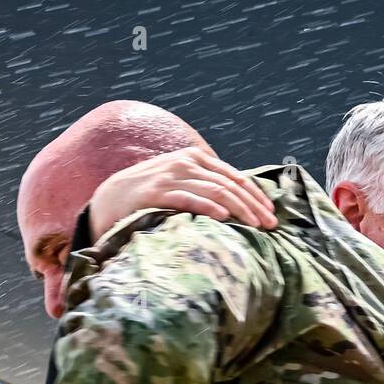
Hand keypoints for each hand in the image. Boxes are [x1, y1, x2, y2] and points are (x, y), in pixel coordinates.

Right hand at [88, 145, 277, 241]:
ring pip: (215, 191)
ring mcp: (172, 176)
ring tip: (255, 225)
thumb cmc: (152, 193)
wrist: (112, 197)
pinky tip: (224, 218)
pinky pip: (189, 199)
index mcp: (196, 157)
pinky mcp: (158, 192)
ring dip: (239, 210)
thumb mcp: (181, 180)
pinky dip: (209, 208)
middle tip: (270, 225)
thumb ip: (205, 183)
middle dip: (253, 206)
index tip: (271, 214)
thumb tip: (238, 202)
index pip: (235, 177)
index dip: (256, 196)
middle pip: (230, 184)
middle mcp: (186, 162)